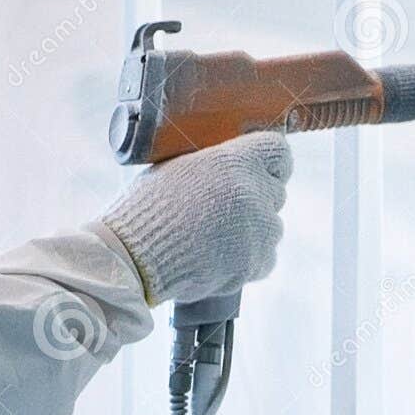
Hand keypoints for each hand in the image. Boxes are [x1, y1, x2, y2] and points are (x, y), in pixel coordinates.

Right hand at [94, 132, 291, 307]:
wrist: (136, 257)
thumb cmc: (148, 209)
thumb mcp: (177, 167)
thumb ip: (215, 165)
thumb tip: (231, 167)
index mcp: (234, 161)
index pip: (278, 152)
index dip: (271, 162)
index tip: (262, 170)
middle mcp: (254, 193)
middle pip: (276, 191)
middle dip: (256, 198)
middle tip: (224, 209)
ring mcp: (259, 230)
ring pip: (272, 226)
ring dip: (253, 231)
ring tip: (215, 237)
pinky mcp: (256, 263)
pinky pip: (265, 258)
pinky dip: (248, 260)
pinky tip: (219, 257)